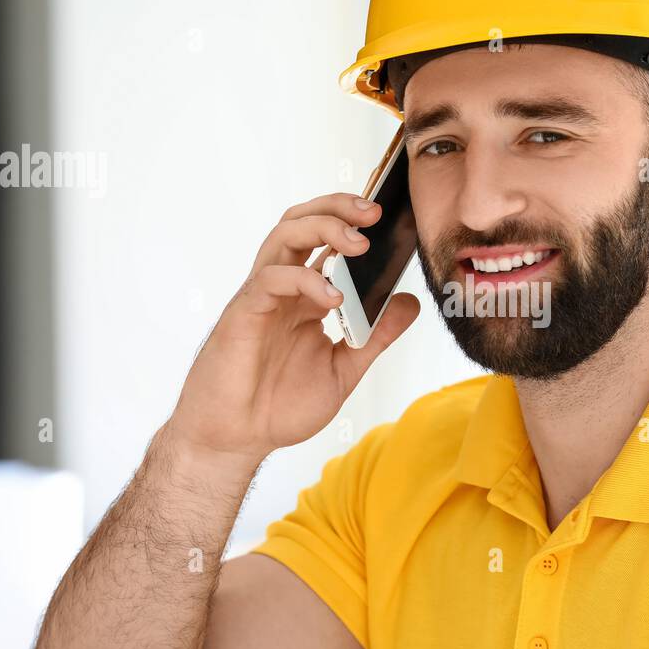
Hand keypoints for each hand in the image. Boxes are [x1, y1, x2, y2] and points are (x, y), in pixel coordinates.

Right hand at [165, 192, 419, 464]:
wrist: (238, 440)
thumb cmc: (280, 407)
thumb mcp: (344, 369)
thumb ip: (375, 335)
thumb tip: (410, 301)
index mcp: (306, 298)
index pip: (327, 242)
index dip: (353, 222)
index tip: (390, 220)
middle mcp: (284, 289)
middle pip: (303, 223)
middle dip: (338, 208)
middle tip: (375, 214)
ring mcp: (262, 297)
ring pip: (284, 236)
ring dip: (323, 228)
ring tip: (359, 243)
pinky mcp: (244, 313)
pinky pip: (271, 279)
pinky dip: (305, 280)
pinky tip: (333, 298)